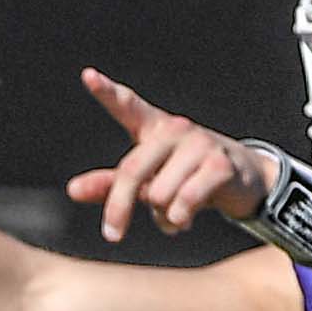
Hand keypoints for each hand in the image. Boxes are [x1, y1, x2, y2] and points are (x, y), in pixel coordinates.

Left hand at [66, 68, 275, 241]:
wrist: (239, 179)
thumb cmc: (182, 176)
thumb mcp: (146, 180)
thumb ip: (109, 184)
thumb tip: (72, 190)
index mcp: (152, 127)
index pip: (127, 106)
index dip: (107, 92)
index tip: (88, 76)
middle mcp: (175, 129)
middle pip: (132, 171)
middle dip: (119, 207)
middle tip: (112, 234)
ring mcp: (199, 144)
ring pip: (160, 195)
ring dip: (162, 216)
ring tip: (172, 214)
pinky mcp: (219, 164)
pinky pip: (185, 203)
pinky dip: (179, 221)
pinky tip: (184, 220)